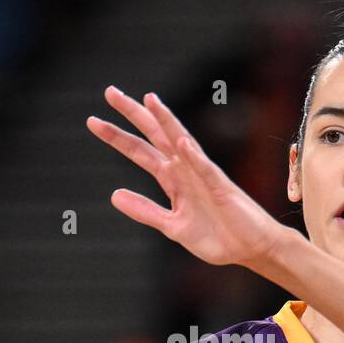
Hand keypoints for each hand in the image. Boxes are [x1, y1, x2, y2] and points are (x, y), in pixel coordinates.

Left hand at [86, 88, 299, 270]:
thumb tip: (114, 195)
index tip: (94, 121)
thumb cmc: (217, 236)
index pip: (140, 152)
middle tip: (109, 92)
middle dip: (133, 115)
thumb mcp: (172, 226)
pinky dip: (194, 157)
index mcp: (173, 180)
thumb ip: (145, 211)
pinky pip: (206, 170)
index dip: (117, 137)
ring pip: (181, 142)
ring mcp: (203, 177)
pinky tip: (182, 142)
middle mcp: (185, 171)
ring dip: (165, 121)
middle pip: (155, 136)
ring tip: (148, 99)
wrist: (250, 250)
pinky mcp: (221, 190)